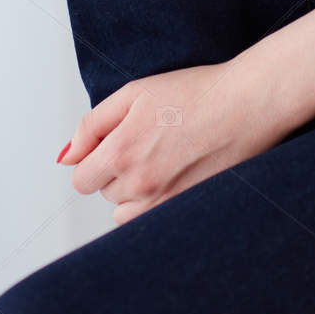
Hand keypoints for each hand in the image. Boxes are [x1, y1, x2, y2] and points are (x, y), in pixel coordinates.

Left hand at [57, 55, 291, 225]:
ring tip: (164, 160)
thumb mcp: (135, 92)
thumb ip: (92, 125)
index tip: (119, 142)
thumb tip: (66, 158)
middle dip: (118, 171)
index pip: (81, 178)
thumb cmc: (197, 92)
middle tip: (150, 142)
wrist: (248, 103)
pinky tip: (176, 175)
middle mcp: (139, 184)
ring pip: (126, 213)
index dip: (96, 158)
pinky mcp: (186, 211)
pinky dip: (156, 204)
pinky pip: (152, 222)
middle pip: (106, 193)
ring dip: (135, 192)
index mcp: (121, 152)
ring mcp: (164, 203)